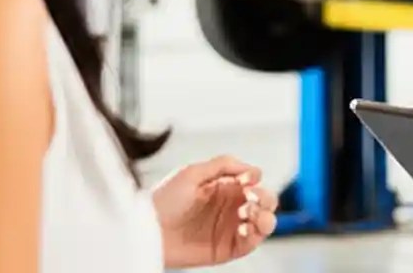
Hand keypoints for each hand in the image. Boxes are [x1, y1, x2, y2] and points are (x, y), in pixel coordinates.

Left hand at [150, 156, 278, 268]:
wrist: (147, 230)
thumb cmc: (163, 200)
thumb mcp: (191, 172)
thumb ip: (223, 164)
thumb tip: (251, 169)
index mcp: (224, 187)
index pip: (254, 181)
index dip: (255, 179)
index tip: (246, 180)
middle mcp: (230, 207)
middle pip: (266, 201)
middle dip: (265, 198)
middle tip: (251, 198)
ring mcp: (230, 228)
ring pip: (265, 222)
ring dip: (265, 216)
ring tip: (248, 214)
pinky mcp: (227, 249)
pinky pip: (252, 243)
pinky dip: (256, 235)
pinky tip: (244, 227)